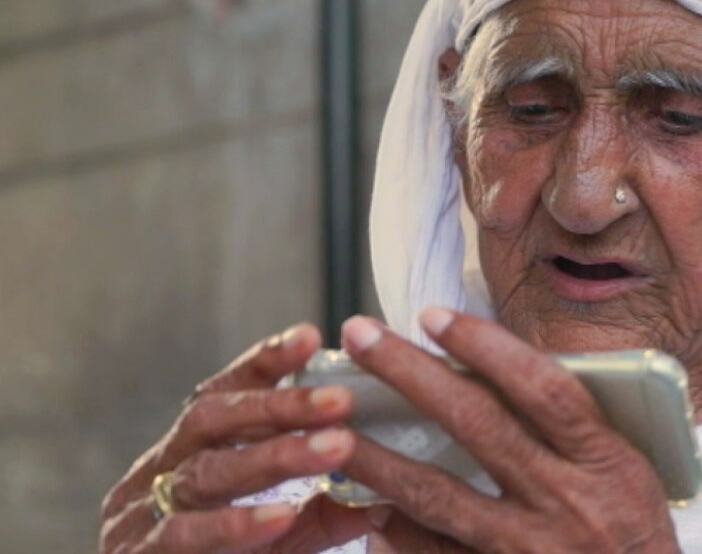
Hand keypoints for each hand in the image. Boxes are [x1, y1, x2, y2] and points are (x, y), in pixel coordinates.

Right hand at [99, 324, 375, 552]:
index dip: (264, 364)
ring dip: (274, 457)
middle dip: (280, 405)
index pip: (225, 394)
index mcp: (190, 453)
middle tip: (342, 398)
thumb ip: (324, 512)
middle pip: (214, 420)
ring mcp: (141, 515)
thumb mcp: (278, 538)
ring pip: (206, 473)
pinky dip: (236, 524)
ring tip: (336, 447)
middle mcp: (160, 472)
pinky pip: (184, 535)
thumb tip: (390, 489)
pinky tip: (282, 514)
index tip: (311, 338)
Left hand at [341, 310, 680, 553]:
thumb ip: (576, 426)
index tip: (433, 315)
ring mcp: (527, 549)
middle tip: (362, 336)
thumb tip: (497, 373)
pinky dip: (397, 531)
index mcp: (606, 462)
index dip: (486, 347)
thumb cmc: (636, 536)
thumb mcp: (630, 472)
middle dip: (412, 374)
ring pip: (439, 495)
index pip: (542, 389)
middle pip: (478, 425)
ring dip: (380, 458)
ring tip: (334, 426)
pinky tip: (365, 506)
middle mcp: (565, 501)